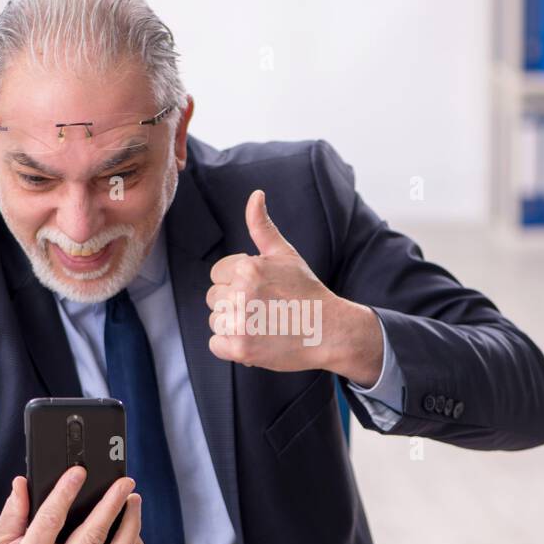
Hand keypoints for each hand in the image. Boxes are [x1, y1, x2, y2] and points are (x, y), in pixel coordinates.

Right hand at [0, 468, 143, 543]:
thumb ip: (13, 512)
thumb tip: (23, 482)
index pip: (50, 522)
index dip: (65, 493)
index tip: (79, 472)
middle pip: (92, 538)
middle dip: (111, 505)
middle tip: (124, 482)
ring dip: (131, 526)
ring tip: (133, 500)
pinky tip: (132, 530)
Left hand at [205, 189, 383, 385]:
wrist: (329, 330)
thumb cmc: (306, 291)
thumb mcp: (285, 254)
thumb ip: (262, 226)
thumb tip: (255, 195)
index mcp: (247, 267)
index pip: (216, 275)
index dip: (236, 284)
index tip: (260, 292)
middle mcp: (240, 293)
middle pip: (213, 299)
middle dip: (234, 305)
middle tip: (264, 309)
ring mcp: (240, 322)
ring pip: (215, 321)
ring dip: (233, 326)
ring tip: (262, 325)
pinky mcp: (241, 348)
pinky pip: (216, 345)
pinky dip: (232, 347)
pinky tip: (256, 340)